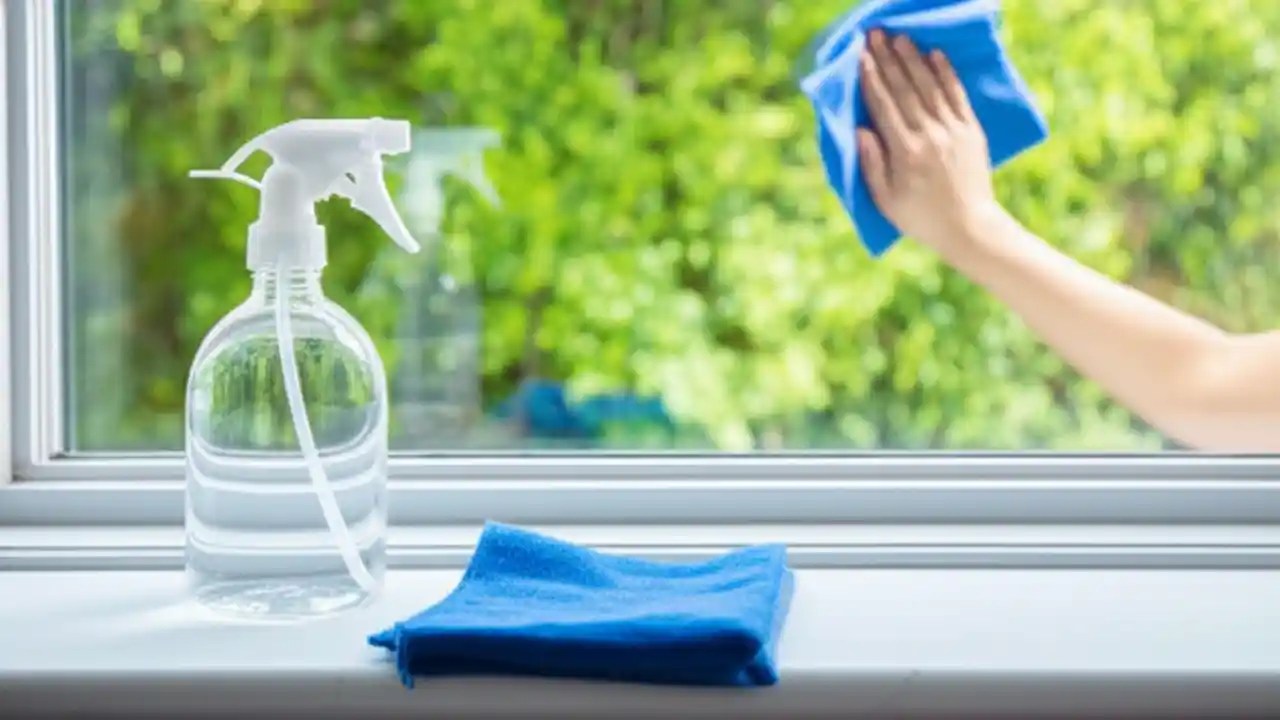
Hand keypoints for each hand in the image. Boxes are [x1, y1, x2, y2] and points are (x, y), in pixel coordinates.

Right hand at [859, 31, 1003, 257]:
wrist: (969, 227)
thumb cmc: (920, 218)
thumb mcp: (885, 200)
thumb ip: (872, 163)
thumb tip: (861, 129)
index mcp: (905, 153)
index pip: (884, 106)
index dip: (871, 79)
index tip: (860, 57)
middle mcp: (929, 136)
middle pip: (905, 90)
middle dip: (888, 60)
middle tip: (875, 36)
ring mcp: (953, 131)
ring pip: (930, 87)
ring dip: (913, 60)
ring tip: (900, 38)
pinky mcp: (971, 131)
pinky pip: (957, 96)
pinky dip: (946, 74)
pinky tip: (936, 55)